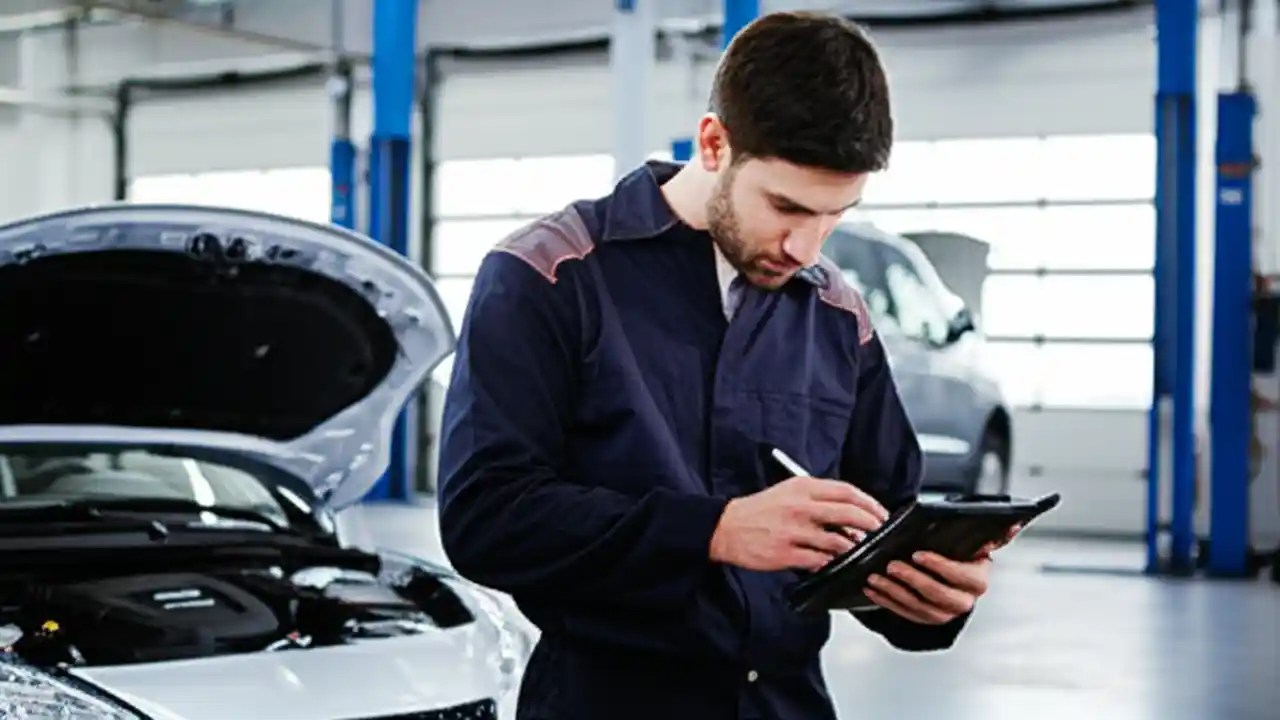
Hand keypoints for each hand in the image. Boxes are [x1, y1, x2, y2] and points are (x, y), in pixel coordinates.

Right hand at [709, 476, 888, 572]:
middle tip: (878, 532)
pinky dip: (831, 563)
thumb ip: (817, 499)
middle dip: (870, 524)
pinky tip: (834, 564)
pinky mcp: (785, 553)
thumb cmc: (758, 511)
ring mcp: (793, 531)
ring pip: (837, 541)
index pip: (846, 491)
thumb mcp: (787, 492)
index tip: (879, 513)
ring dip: (852, 548)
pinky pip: (819, 561)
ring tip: (856, 551)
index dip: (869, 503)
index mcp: (802, 488)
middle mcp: (799, 507)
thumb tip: (849, 513)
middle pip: (848, 513)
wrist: (725, 527)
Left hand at [862, 523, 1022, 624]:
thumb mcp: (975, 540)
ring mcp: (944, 613)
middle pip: (939, 596)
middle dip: (913, 580)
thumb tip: (1015, 524)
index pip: (963, 577)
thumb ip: (993, 533)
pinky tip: (872, 589)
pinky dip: (887, 601)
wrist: (950, 573)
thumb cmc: (960, 552)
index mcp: (978, 580)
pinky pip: (904, 613)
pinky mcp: (926, 619)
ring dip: (895, 593)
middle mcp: (964, 601)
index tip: (918, 554)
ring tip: (875, 577)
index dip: (940, 567)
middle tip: (892, 565)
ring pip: (919, 607)